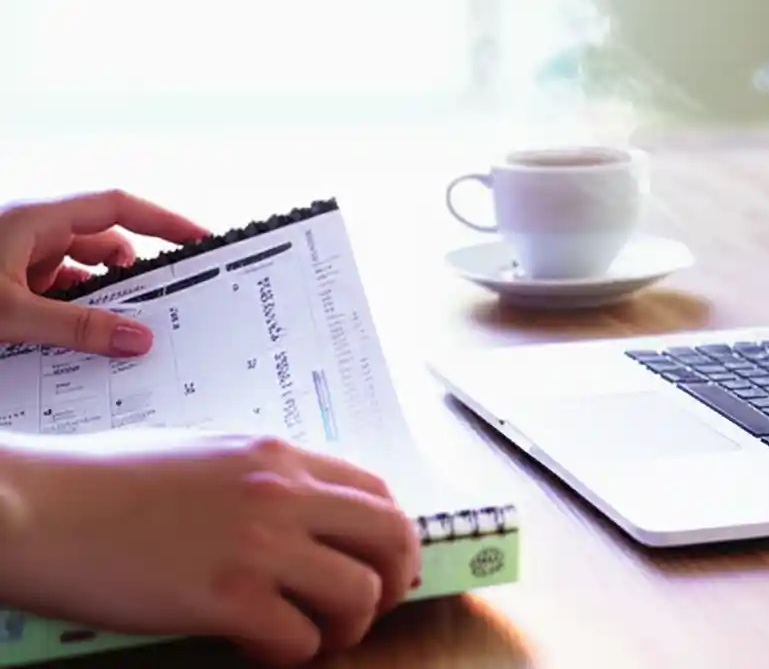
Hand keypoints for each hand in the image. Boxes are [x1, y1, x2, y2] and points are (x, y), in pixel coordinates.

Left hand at [0, 189, 207, 356]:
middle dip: (132, 278)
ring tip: (119, 338)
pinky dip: (73, 316)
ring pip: (81, 274)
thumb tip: (135, 338)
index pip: (118, 208)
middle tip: (160, 309)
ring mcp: (19, 258)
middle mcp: (32, 233)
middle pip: (104, 247)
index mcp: (37, 220)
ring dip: (99, 302)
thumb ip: (75, 327)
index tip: (198, 239)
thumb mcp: (11, 311)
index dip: (162, 221)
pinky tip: (80, 346)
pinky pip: (57, 296)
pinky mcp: (8, 284)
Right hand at [0, 432, 421, 665]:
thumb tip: (302, 514)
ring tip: (313, 635)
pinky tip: (260, 648)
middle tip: (371, 607)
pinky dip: (290, 654)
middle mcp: (282, 493)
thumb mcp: (204, 456)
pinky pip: (298, 639)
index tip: (384, 562)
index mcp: (277, 456)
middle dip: (394, 580)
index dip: (392, 534)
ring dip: (346, 626)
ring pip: (359, 593)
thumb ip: (261, 480)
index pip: (376, 491)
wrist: (37, 506)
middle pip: (390, 536)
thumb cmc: (104, 481)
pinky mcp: (228, 597)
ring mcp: (259, 545)